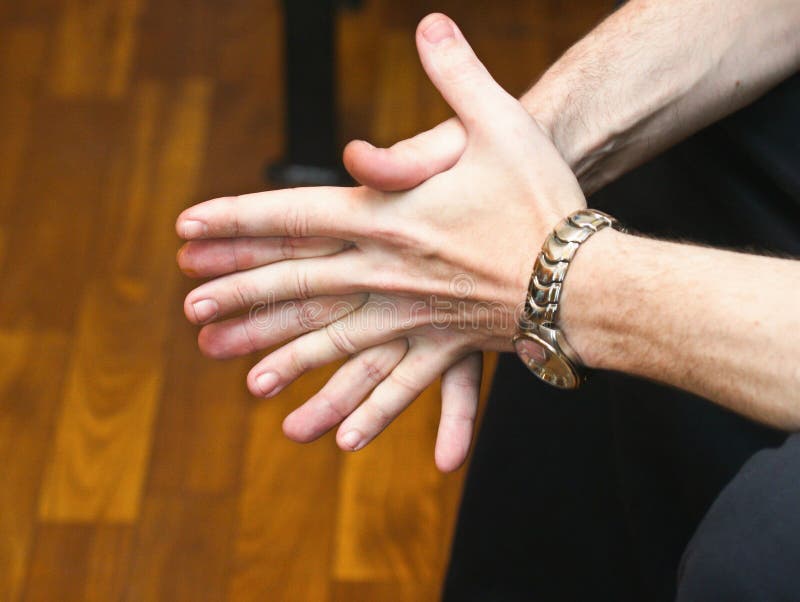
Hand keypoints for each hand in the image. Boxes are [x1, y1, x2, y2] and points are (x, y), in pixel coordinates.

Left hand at [177, 13, 585, 469]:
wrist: (586, 274)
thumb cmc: (542, 197)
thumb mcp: (499, 122)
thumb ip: (456, 74)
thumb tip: (428, 24)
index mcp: (388, 219)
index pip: (291, 216)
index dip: (236, 221)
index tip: (188, 229)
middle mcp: (388, 274)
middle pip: (298, 285)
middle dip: (242, 295)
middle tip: (194, 310)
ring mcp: (414, 316)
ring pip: (336, 343)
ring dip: (287, 358)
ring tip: (245, 379)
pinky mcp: (445, 346)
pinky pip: (398, 383)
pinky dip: (369, 408)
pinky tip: (344, 439)